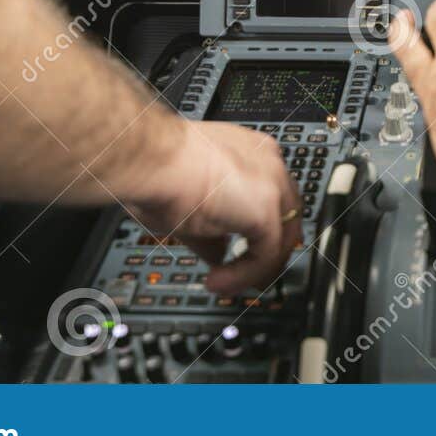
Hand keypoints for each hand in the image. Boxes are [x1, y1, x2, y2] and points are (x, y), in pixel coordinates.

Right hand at [126, 120, 300, 294]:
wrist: (149, 160)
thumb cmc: (155, 169)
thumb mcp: (191, 204)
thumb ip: (213, 230)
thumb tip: (217, 253)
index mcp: (250, 153)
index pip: (271, 194)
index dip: (261, 226)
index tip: (245, 250)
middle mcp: (268, 162)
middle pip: (287, 215)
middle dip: (270, 249)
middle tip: (250, 275)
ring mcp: (272, 183)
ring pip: (281, 236)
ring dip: (255, 267)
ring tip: (224, 283)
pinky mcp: (267, 209)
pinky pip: (267, 254)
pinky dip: (244, 274)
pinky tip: (218, 281)